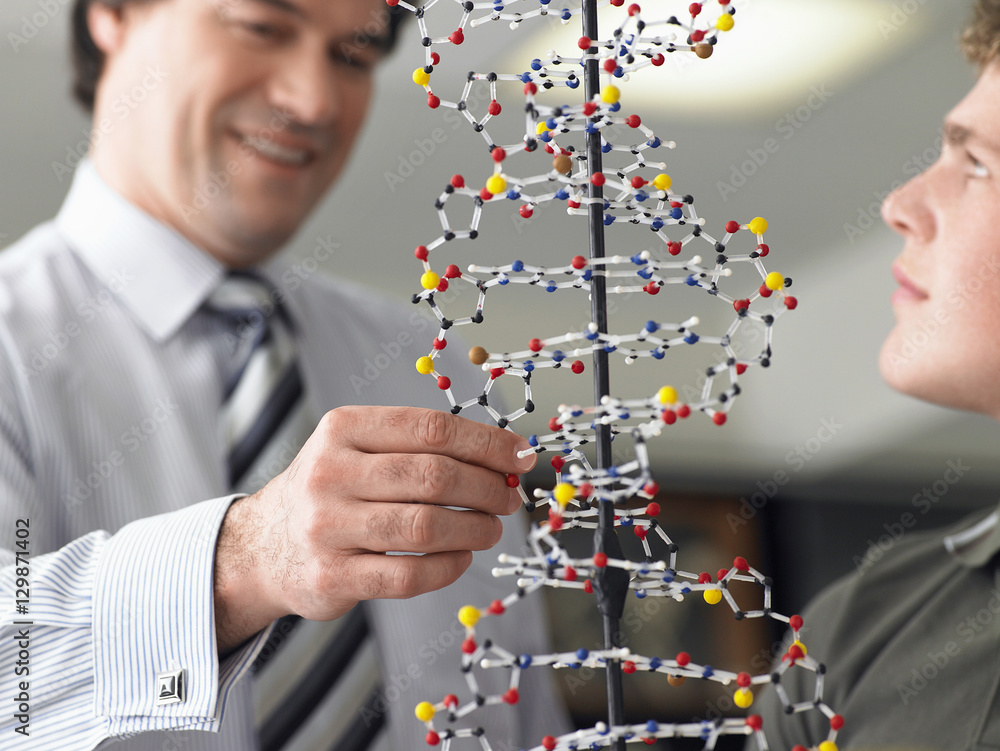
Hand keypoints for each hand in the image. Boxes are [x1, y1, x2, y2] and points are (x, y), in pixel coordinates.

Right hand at [213, 406, 535, 650]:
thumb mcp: (356, 447)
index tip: (518, 456)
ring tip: (490, 528)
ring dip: (474, 529)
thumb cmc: (330, 490)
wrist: (262, 545)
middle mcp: (330, 474)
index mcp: (343, 429)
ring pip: (425, 528)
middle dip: (486, 488)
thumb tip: (502, 456)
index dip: (486, 443)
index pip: (431, 428)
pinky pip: (409, 576)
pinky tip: (460, 558)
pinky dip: (448, 567)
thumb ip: (418, 446)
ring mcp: (328, 528)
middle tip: (508, 498)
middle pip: (433, 477)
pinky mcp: (333, 578)